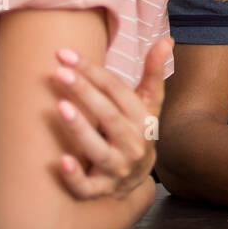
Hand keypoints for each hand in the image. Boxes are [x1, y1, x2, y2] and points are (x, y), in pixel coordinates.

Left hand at [49, 36, 170, 198]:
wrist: (137, 176)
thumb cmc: (137, 129)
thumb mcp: (149, 102)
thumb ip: (154, 71)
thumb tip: (167, 39)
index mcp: (142, 119)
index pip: (117, 91)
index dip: (93, 72)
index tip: (65, 55)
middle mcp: (132, 143)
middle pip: (109, 116)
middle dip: (85, 93)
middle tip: (60, 72)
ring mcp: (117, 168)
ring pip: (99, 150)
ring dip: (81, 129)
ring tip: (61, 106)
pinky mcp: (101, 189)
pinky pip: (88, 187)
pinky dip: (75, 177)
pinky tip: (61, 161)